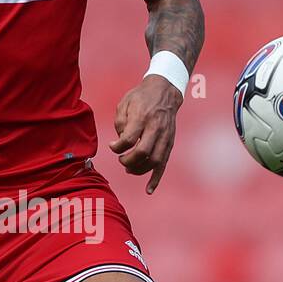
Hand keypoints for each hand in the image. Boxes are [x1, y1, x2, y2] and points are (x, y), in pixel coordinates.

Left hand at [109, 75, 181, 193]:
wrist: (165, 91)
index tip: (112, 146)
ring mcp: (165, 137)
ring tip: (128, 168)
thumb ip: (120, 122)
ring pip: (154, 161)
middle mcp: (156, 128)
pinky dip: (156, 179)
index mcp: (142, 117)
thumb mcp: (125, 103)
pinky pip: (163, 164)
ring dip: (139, 170)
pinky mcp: (169, 143)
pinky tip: (149, 190)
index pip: (129, 139)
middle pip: (142, 152)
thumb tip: (120, 142)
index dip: (117, 147)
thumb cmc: (141, 98)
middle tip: (120, 159)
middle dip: (128, 161)